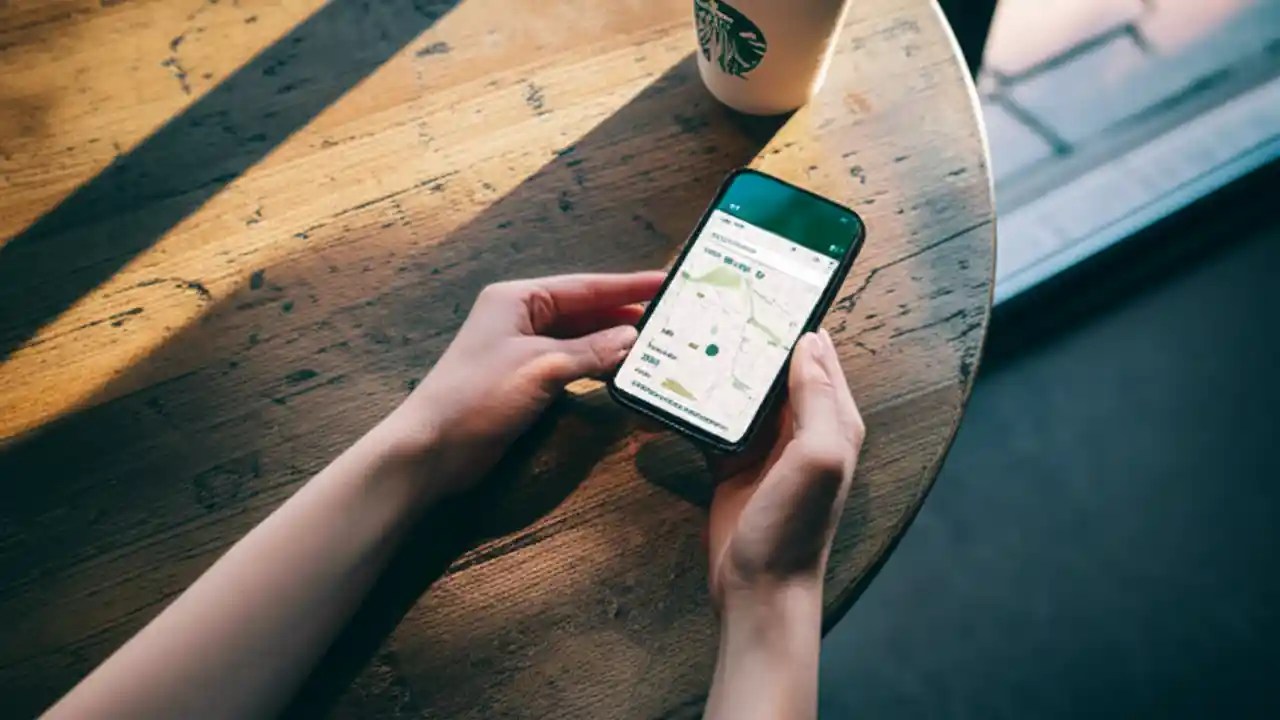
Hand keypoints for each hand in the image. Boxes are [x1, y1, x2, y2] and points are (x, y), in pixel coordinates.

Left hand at [382, 271, 663, 496]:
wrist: (433, 448)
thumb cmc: (478, 396)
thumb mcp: (542, 367)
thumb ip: (592, 351)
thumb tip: (633, 335)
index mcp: (518, 299)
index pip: (585, 287)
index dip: (628, 286)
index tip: (665, 280)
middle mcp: (520, 317)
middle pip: (584, 310)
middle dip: (623, 314)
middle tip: (668, 319)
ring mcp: (521, 349)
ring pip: (579, 338)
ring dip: (612, 343)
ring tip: (653, 346)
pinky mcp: (523, 380)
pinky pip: (570, 364)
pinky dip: (595, 366)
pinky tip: (620, 371)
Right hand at [706, 329, 864, 608]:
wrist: (759, 589)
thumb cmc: (795, 529)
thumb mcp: (819, 456)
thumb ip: (817, 399)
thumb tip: (810, 341)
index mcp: (834, 420)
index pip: (818, 356)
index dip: (795, 323)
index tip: (765, 289)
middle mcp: (803, 428)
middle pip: (776, 368)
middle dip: (751, 339)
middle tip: (717, 303)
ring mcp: (766, 445)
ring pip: (743, 390)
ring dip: (723, 367)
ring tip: (693, 333)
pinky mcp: (732, 461)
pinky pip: (715, 420)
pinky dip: (699, 402)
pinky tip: (678, 382)